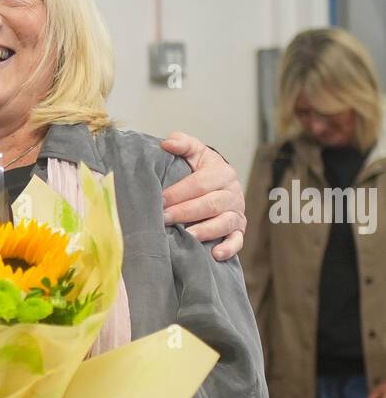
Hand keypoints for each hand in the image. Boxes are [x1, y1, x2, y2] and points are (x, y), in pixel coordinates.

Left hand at [161, 132, 245, 261]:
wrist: (218, 186)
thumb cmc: (201, 171)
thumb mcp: (194, 154)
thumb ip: (183, 144)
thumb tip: (167, 143)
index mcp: (223, 172)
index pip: (201, 183)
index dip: (179, 192)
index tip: (159, 200)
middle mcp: (233, 193)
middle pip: (210, 204)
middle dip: (185, 212)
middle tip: (164, 219)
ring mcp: (237, 213)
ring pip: (224, 223)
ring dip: (204, 231)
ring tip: (186, 236)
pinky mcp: (238, 231)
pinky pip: (237, 241)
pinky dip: (228, 248)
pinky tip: (215, 254)